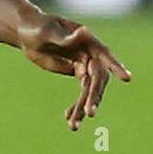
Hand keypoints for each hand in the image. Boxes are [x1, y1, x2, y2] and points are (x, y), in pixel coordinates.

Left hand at [17, 13, 131, 130]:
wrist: (27, 33)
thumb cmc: (36, 27)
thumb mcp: (47, 32)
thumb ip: (64, 37)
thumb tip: (84, 32)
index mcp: (88, 41)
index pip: (105, 55)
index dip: (116, 66)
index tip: (126, 78)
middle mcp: (90, 54)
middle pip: (97, 79)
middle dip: (93, 96)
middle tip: (89, 113)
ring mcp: (85, 65)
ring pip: (89, 89)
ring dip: (83, 107)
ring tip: (74, 126)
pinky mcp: (77, 72)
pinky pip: (81, 92)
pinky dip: (76, 106)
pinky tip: (69, 119)